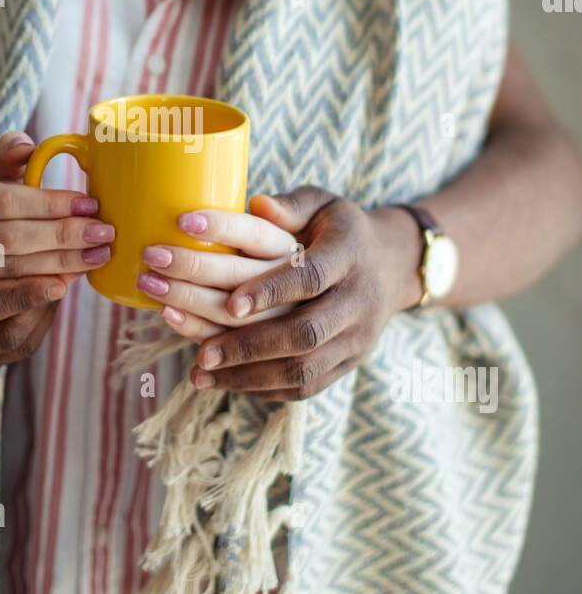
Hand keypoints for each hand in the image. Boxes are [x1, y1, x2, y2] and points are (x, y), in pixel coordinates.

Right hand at [0, 132, 114, 284]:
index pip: (8, 201)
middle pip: (13, 239)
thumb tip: (26, 146)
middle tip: (104, 232)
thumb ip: (6, 157)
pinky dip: (48, 289)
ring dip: (63, 264)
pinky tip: (73, 277)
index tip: (90, 205)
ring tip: (99, 254)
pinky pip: (13, 303)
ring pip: (15, 272)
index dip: (52, 204)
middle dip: (65, 236)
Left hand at [137, 186, 421, 400]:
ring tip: (201, 373)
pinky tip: (223, 383)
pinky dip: (262, 389)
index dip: (272, 292)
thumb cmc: (339, 229)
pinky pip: (306, 387)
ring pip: (304, 369)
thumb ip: (292, 204)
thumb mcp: (323, 204)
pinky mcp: (348, 364)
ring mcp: (356, 339)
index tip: (230, 303)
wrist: (391, 265)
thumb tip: (257, 203)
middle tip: (203, 353)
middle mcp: (359, 301)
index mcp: (350, 256)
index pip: (312, 278)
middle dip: (251, 346)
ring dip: (249, 375)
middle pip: (306, 333)